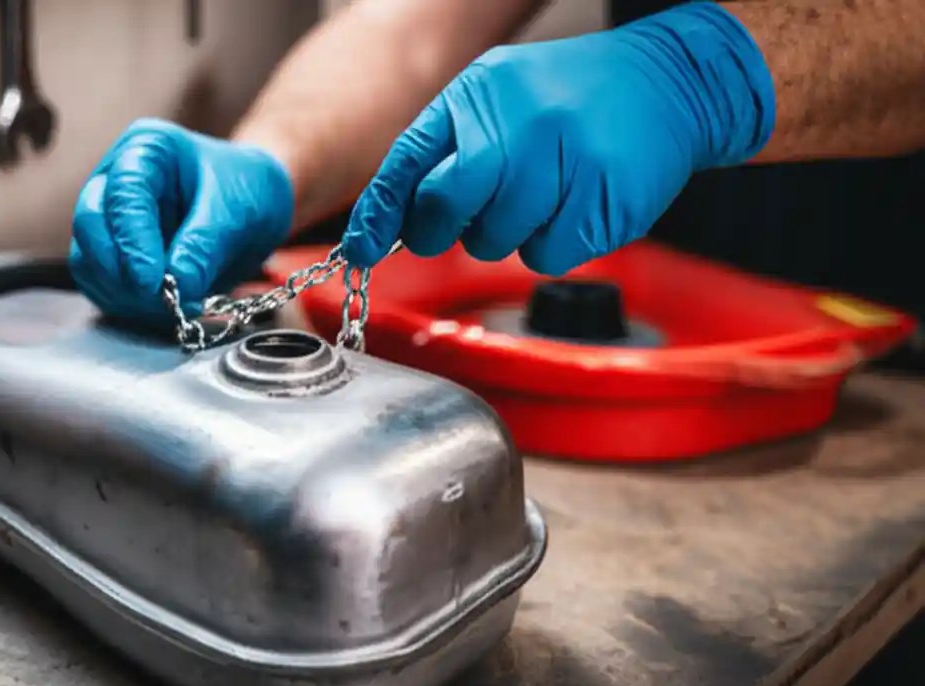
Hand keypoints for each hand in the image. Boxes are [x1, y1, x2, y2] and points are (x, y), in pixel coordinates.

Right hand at [70, 119, 293, 318]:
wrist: (254, 205)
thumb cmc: (246, 189)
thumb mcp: (239, 210)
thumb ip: (205, 244)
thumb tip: (178, 283)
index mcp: (146, 149)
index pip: (123, 194)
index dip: (133, 241)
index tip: (152, 281)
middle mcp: (115, 178)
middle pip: (90, 224)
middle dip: (118, 269)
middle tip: (157, 298)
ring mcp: (109, 217)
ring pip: (87, 259)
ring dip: (121, 292)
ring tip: (169, 306)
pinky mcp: (112, 253)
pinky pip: (99, 284)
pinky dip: (124, 303)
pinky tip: (158, 309)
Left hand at [341, 2, 774, 273]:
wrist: (670, 82)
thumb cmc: (569, 99)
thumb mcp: (497, 99)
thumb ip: (444, 151)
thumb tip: (389, 219)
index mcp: (482, 93)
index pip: (409, 160)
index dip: (379, 212)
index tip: (361, 248)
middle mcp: (520, 122)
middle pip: (446, 207)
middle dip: (442, 229)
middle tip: (466, 220)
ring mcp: (564, 162)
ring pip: (496, 240)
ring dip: (508, 232)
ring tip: (542, 192)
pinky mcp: (602, 202)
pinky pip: (545, 256)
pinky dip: (551, 243)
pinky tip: (573, 205)